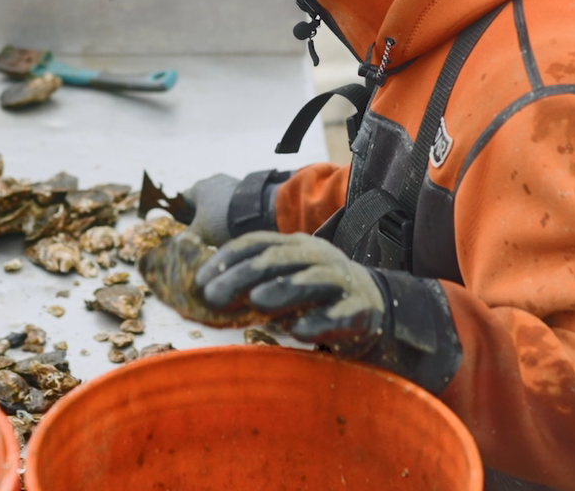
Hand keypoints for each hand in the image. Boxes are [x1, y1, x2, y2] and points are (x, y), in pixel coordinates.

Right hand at [180, 173, 239, 245]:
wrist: (256, 212)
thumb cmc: (221, 221)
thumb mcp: (200, 232)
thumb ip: (186, 237)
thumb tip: (177, 244)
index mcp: (197, 188)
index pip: (184, 200)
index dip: (184, 215)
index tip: (189, 227)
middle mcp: (212, 180)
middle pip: (203, 200)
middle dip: (204, 215)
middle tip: (208, 231)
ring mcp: (230, 182)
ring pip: (219, 200)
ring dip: (220, 213)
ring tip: (225, 229)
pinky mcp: (245, 187)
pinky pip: (234, 200)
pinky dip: (233, 210)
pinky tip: (237, 223)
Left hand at [196, 231, 383, 354]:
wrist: (375, 307)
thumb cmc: (315, 296)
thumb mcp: (284, 280)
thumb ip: (252, 283)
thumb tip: (205, 293)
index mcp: (296, 246)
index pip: (258, 243)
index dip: (227, 258)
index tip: (199, 279)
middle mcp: (318, 257)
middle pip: (279, 258)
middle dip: (244, 275)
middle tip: (213, 296)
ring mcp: (343, 281)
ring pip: (313, 280)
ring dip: (284, 289)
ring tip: (258, 302)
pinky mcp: (363, 309)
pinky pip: (342, 314)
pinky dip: (321, 321)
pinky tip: (298, 332)